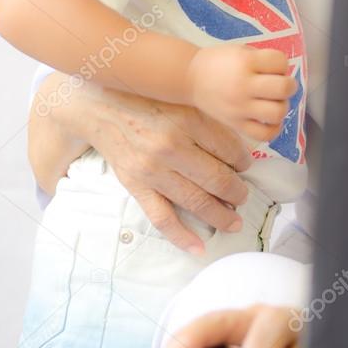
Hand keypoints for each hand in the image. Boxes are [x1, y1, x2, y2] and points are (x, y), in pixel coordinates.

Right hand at [38, 76, 252, 252]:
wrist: (102, 106)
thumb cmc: (148, 99)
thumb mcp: (183, 99)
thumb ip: (209, 120)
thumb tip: (239, 150)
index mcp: (189, 120)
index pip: (229, 149)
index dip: (243, 161)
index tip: (245, 166)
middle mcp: (172, 146)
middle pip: (217, 179)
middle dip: (236, 192)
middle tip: (244, 197)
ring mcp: (153, 169)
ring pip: (196, 201)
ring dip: (219, 215)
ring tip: (233, 221)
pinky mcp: (136, 185)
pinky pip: (162, 218)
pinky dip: (182, 236)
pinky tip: (200, 248)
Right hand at [188, 45, 297, 142]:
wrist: (190, 78)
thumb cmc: (219, 62)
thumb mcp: (241, 51)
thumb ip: (263, 60)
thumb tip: (286, 75)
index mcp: (245, 62)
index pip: (280, 61)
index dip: (281, 63)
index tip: (273, 67)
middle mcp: (244, 85)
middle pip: (283, 88)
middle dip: (288, 85)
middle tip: (280, 85)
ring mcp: (240, 107)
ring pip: (277, 113)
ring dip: (282, 106)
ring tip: (274, 102)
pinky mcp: (236, 124)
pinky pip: (264, 134)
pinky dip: (274, 128)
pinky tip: (270, 119)